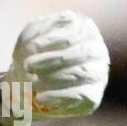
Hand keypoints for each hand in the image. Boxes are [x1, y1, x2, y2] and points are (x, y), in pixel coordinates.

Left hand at [0, 10, 108, 125]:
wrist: (31, 80)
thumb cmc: (34, 52)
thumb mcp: (30, 36)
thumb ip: (37, 32)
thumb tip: (48, 35)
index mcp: (85, 29)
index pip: (75, 31)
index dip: (53, 40)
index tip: (32, 47)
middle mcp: (97, 50)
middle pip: (82, 53)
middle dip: (53, 59)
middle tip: (28, 66)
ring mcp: (98, 73)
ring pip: (82, 74)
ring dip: (53, 78)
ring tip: (31, 83)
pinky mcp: (93, 95)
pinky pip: (80, 96)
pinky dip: (58, 96)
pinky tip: (40, 97)